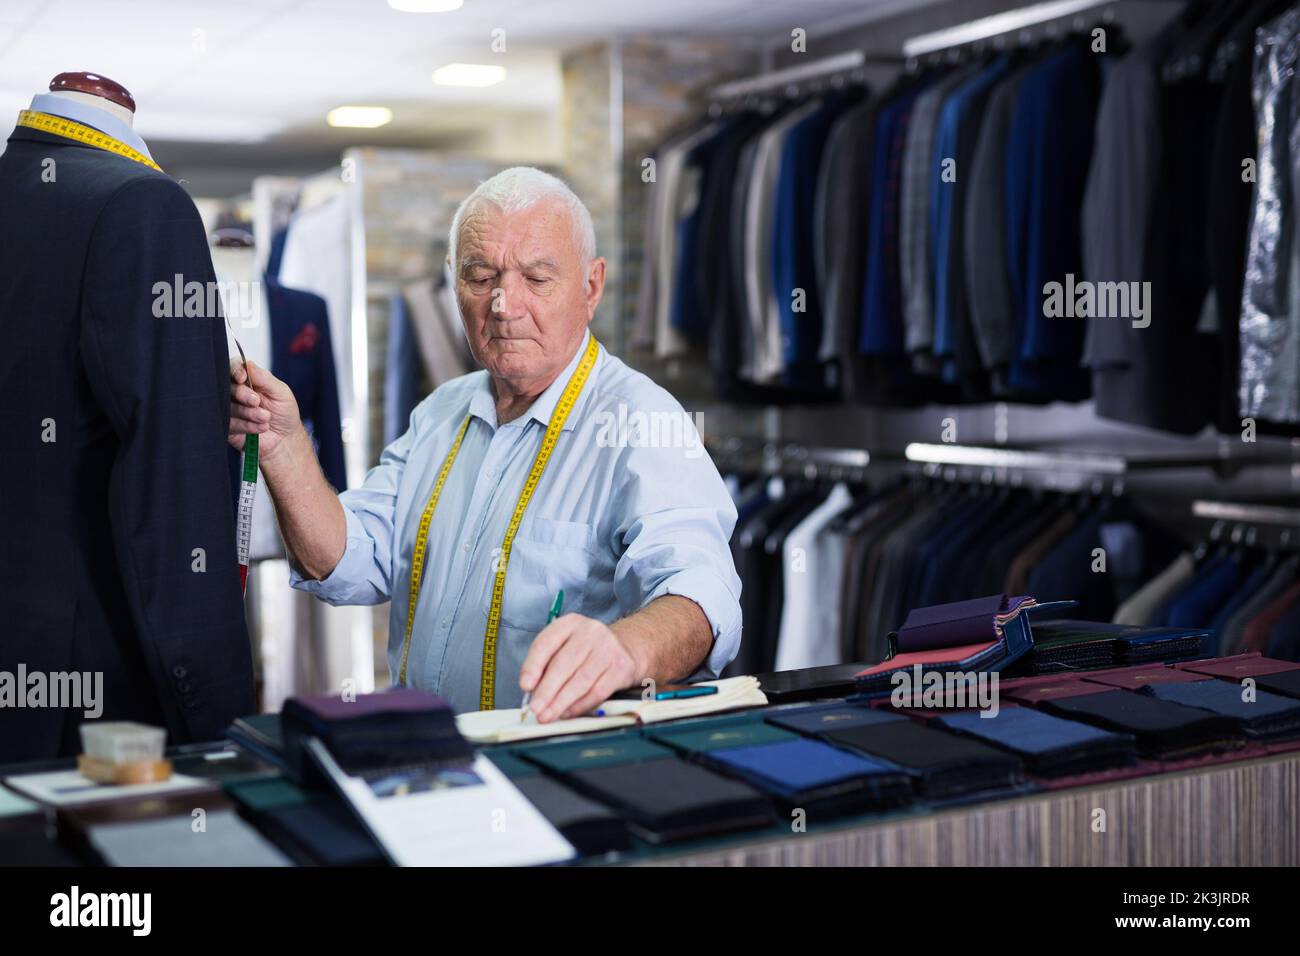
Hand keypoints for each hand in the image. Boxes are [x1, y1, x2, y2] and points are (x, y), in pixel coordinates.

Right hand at [228, 358, 301, 460]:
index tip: (242, 378)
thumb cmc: (284, 413)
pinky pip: (229, 424)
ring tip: (266, 418)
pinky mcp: (228, 426)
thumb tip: (248, 364)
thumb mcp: (281, 392)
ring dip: (249, 413)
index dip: (235, 371)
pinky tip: (260, 427)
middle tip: (256, 401)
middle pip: (226, 386)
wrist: (285, 439)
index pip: (233, 367)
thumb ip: (264, 378)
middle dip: (242, 394)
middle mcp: (237, 393)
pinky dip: (247, 425)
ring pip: (228, 407)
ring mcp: (230, 409)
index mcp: (249, 380)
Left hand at [519, 614, 643, 721]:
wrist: (624, 648)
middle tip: (536, 708)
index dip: (533, 666)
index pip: (546, 643)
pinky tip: (567, 712)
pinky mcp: (621, 668)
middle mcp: (590, 632)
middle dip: (546, 690)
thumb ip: (547, 664)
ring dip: (561, 702)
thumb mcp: (565, 645)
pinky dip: (579, 705)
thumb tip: (532, 692)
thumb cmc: (586, 650)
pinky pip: (597, 691)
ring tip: (548, 715)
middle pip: (563, 664)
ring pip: (580, 681)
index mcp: (569, 624)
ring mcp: (608, 649)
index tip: (525, 686)